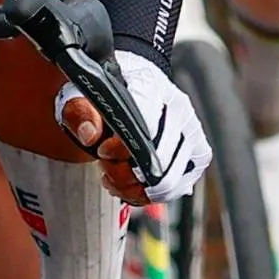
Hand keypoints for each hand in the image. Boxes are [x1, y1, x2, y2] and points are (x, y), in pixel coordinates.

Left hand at [56, 50, 209, 207]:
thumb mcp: (82, 94)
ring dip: (138, 189)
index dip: (120, 149)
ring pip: (170, 178)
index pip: (144, 127)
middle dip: (125, 175)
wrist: (135, 85)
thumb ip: (80, 112)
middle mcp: (178, 107)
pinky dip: (154, 194)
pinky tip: (135, 184)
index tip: (102, 152)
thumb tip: (89, 134)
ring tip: (118, 177)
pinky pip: (180, 185)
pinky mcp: (198, 151)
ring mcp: (192, 130)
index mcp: (150, 86)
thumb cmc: (110, 92)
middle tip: (107, 168)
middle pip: (158, 160)